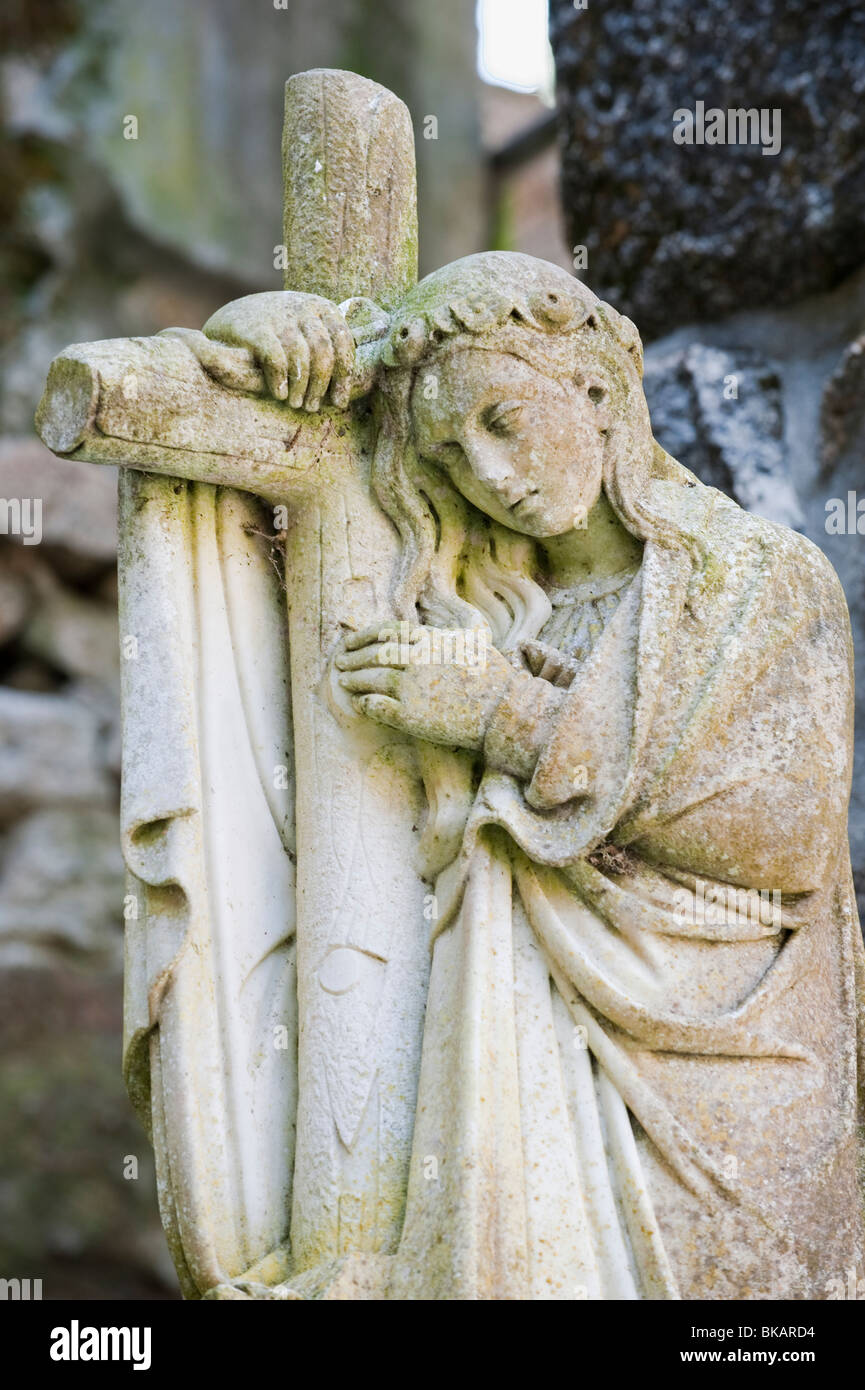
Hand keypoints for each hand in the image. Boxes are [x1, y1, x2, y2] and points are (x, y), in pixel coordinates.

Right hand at [198, 291, 355, 408]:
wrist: (231, 322)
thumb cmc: (278, 336)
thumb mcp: (306, 333)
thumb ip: (327, 350)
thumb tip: (345, 393)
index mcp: (322, 307)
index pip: (344, 342)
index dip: (344, 376)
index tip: (339, 402)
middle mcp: (302, 307)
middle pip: (323, 353)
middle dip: (320, 386)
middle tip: (312, 407)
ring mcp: (279, 316)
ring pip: (301, 359)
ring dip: (300, 388)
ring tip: (296, 404)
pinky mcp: (256, 329)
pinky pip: (276, 360)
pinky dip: (280, 381)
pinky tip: (279, 394)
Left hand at [335, 623, 513, 748]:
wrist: (503, 710)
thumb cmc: (492, 677)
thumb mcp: (472, 641)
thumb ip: (447, 632)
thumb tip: (432, 628)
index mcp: (430, 640)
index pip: (386, 631)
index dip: (363, 636)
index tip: (351, 642)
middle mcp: (417, 660)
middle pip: (374, 655)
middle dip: (353, 658)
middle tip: (341, 662)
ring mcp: (412, 689)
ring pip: (370, 679)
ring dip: (353, 679)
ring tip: (344, 682)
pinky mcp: (411, 716)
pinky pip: (377, 707)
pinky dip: (365, 703)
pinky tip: (360, 703)